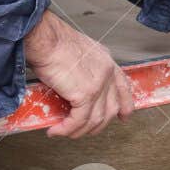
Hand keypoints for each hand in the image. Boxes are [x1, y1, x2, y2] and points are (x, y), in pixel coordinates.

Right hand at [23, 13, 133, 138]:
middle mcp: (107, 72)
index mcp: (106, 61)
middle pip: (111, 109)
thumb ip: (83, 70)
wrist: (44, 38)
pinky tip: (57, 130)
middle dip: (97, 125)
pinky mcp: (85, 94)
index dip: (125, 106)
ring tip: (64, 132)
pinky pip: (79, 120)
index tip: (123, 117)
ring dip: (78, 131)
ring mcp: (99, 84)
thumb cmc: (52, 41)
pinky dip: (67, 129)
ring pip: (95, 119)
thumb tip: (73, 88)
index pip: (123, 88)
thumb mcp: (78, 52)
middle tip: (81, 130)